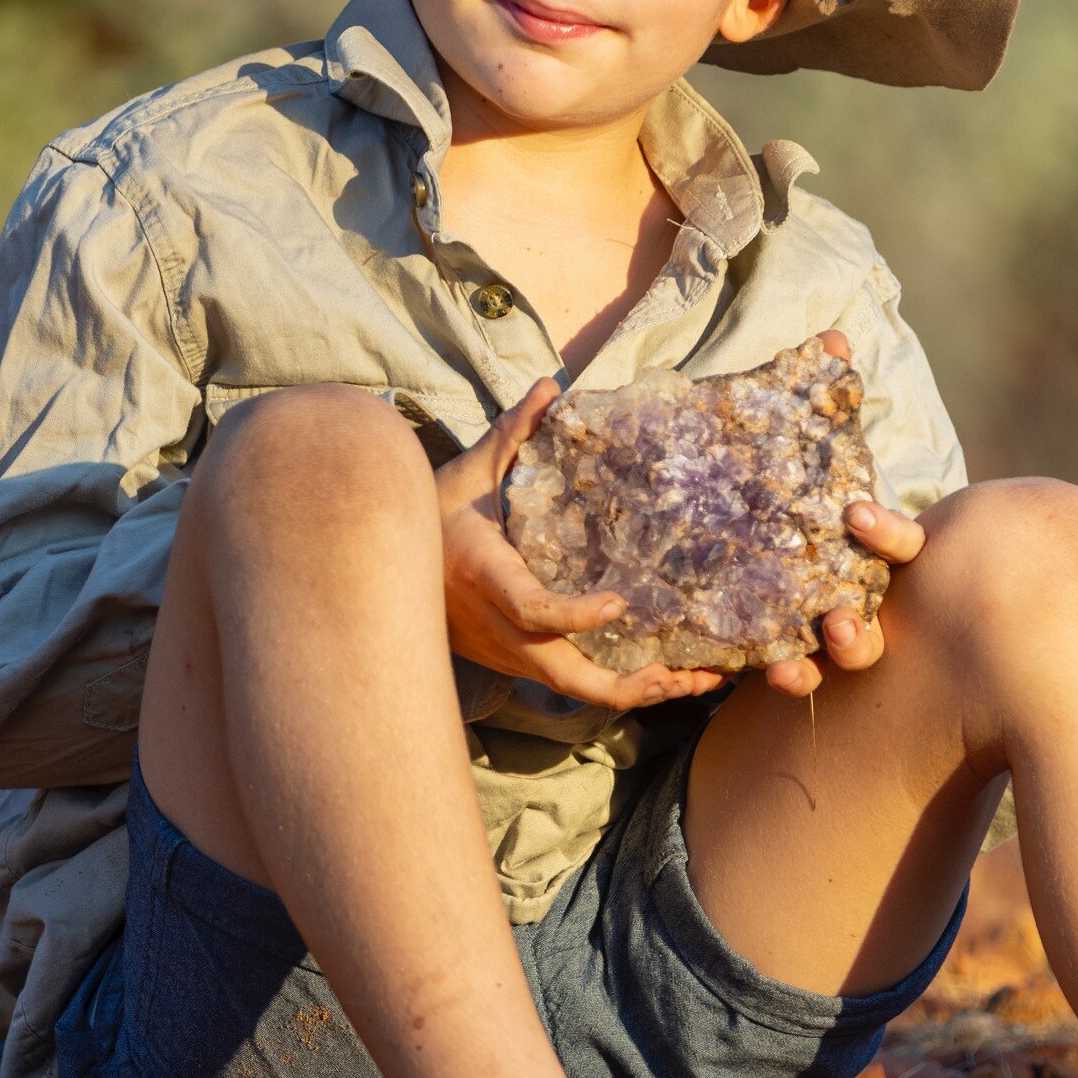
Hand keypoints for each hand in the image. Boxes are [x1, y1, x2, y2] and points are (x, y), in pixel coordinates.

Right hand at [438, 381, 728, 714]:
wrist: (380, 573)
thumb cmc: (431, 516)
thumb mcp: (467, 471)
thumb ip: (511, 433)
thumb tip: (552, 387)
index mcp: (487, 577)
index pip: (532, 611)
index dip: (575, 615)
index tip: (620, 603)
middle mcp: (498, 628)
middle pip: (564, 677)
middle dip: (629, 685)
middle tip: (688, 674)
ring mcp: (506, 652)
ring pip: (572, 689)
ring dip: (636, 690)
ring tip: (698, 679)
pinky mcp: (514, 662)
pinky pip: (567, 681)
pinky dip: (616, 682)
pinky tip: (664, 671)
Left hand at [759, 331, 919, 699]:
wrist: (723, 523)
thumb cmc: (788, 482)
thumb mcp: (798, 443)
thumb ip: (820, 392)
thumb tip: (836, 338)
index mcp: (870, 547)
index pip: (897, 545)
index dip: (887, 534)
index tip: (856, 515)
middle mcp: (853, 594)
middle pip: (872, 628)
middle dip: (860, 632)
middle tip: (837, 622)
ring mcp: (817, 630)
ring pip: (832, 664)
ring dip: (815, 669)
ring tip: (789, 668)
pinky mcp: (772, 649)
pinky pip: (780, 674)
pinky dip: (770, 677)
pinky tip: (747, 671)